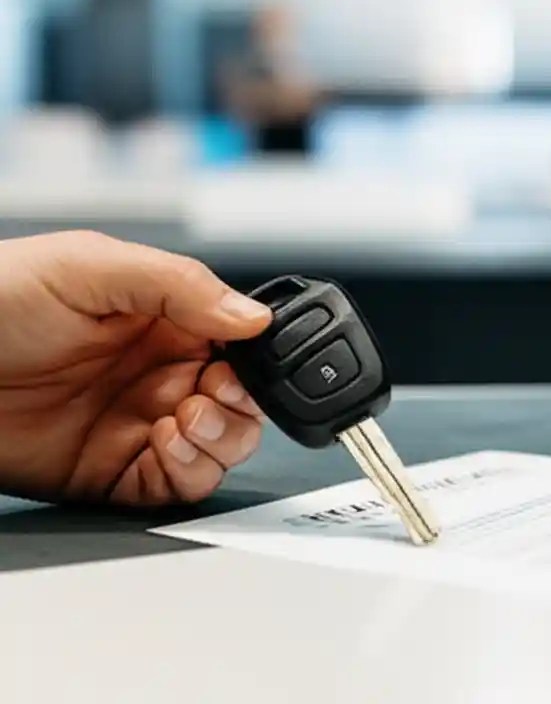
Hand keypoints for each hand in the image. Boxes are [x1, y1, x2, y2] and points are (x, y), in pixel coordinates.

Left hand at [0, 231, 271, 505]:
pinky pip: (177, 488)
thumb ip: (181, 285)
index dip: (256, 362)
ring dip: (222, 440)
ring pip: (221, 449)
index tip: (246, 365)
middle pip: (242, 406)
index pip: (241, 348)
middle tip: (212, 397)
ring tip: (186, 420)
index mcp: (166, 321)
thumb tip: (253, 317)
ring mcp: (139, 426)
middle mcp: (159, 375)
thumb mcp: (91, 266)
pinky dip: (188, 472)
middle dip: (243, 408)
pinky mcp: (114, 474)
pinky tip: (165, 444)